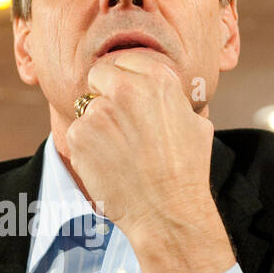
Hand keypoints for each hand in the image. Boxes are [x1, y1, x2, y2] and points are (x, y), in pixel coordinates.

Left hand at [64, 48, 215, 242]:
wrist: (166, 210)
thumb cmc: (187, 171)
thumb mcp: (196, 124)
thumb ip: (173, 101)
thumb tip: (166, 94)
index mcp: (157, 79)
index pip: (125, 61)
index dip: (125, 79)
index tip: (127, 97)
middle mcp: (125, 89)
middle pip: (99, 75)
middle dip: (104, 93)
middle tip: (116, 123)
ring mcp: (98, 112)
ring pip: (87, 108)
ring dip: (97, 125)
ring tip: (118, 153)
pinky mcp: (79, 135)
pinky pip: (77, 133)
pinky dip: (87, 148)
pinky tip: (107, 165)